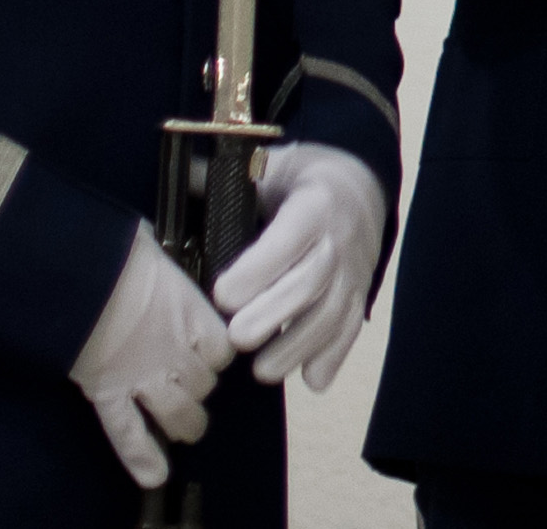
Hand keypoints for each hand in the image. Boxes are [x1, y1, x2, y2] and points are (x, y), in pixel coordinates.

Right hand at [70, 225, 230, 488]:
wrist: (77, 273)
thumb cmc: (114, 251)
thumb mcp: (152, 248)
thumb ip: (161, 263)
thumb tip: (150, 244)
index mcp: (191, 313)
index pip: (223, 348)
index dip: (216, 353)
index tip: (209, 351)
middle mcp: (174, 350)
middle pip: (203, 383)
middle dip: (200, 387)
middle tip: (195, 387)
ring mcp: (141, 376)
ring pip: (178, 413)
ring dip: (185, 423)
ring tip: (188, 427)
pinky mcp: (107, 394)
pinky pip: (127, 433)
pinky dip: (141, 458)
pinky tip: (154, 477)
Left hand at [213, 141, 389, 389]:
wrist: (364, 185)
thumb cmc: (305, 180)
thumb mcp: (274, 167)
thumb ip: (230, 179)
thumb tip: (182, 179)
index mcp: (314, 204)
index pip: (290, 236)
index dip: (258, 267)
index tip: (221, 293)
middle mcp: (339, 239)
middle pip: (311, 280)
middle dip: (273, 314)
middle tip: (235, 339)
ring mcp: (353, 271)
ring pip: (333, 313)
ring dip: (299, 346)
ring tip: (262, 371)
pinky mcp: (360, 295)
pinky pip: (352, 328)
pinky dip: (334, 356)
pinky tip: (310, 379)